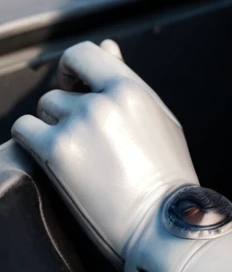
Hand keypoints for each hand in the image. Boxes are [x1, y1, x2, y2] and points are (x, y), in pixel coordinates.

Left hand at [12, 40, 197, 269]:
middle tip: (85, 143)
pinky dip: (31, 143)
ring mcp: (77, 125)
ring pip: (43, 111)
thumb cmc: (167, 176)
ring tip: (78, 159)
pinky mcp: (56, 152)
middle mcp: (102, 101)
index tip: (74, 86)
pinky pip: (24, 130)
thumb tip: (108, 47)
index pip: (84, 53)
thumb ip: (128, 83)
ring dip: (52, 130)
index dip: (73, 70)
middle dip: (67, 113)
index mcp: (131, 89)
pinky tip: (51, 161)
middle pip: (60, 92)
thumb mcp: (158, 118)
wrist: (162, 223)